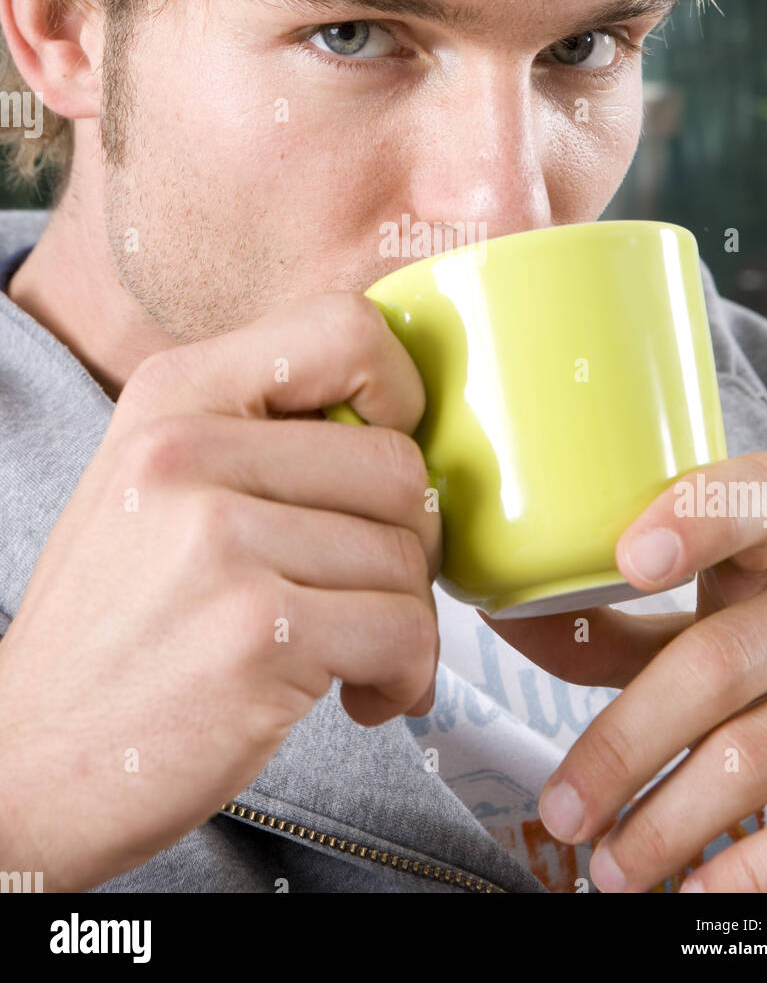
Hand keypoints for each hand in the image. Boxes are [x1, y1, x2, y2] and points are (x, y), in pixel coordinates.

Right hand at [0, 292, 438, 890]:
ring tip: (347, 649)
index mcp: (173, 392)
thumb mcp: (157, 480)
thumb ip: (263, 430)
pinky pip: (405, 631)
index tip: (379, 465)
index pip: (349, 330)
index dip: (398, 394)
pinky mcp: (256, 635)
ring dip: (404, 620)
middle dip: (407, 541)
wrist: (31, 759)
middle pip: (397, 463)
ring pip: (407, 556)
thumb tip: (407, 423)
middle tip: (366, 588)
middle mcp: (190, 450)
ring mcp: (220, 542)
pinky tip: (357, 693)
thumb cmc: (119, 618)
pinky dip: (405, 674)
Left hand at [492, 451, 766, 890]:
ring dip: (670, 823)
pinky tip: (697, 891)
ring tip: (611, 866)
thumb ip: (614, 623)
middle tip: (562, 809)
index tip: (629, 560)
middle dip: (626, 743)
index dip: (697, 519)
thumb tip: (503, 612)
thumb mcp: (703, 620)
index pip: (757, 497)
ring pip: (760, 752)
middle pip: (723, 658)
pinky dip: (753, 870)